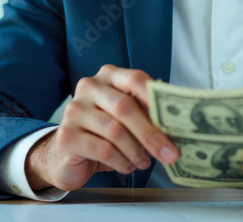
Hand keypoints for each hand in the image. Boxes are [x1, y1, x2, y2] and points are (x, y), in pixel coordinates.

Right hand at [24, 65, 178, 190]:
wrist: (67, 156)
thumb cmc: (103, 133)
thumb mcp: (126, 118)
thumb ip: (145, 113)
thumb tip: (175, 124)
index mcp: (108, 76)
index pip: (135, 78)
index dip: (155, 98)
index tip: (173, 119)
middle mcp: (89, 88)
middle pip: (125, 106)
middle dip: (150, 133)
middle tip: (168, 153)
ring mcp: (74, 111)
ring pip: (115, 131)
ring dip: (136, 151)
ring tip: (143, 161)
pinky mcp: (67, 136)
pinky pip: (103, 150)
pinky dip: (121, 162)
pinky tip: (126, 166)